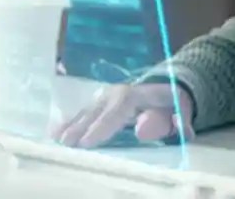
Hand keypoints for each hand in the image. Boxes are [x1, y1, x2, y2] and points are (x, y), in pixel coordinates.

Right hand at [51, 83, 194, 147]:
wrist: (164, 89)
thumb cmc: (171, 104)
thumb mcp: (180, 109)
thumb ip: (180, 119)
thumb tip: (177, 127)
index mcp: (136, 94)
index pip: (117, 110)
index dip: (102, 126)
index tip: (87, 142)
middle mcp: (116, 92)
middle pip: (96, 111)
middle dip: (80, 128)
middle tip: (66, 145)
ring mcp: (104, 96)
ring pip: (86, 111)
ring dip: (71, 126)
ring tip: (56, 140)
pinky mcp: (97, 102)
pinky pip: (82, 112)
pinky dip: (69, 121)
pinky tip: (54, 131)